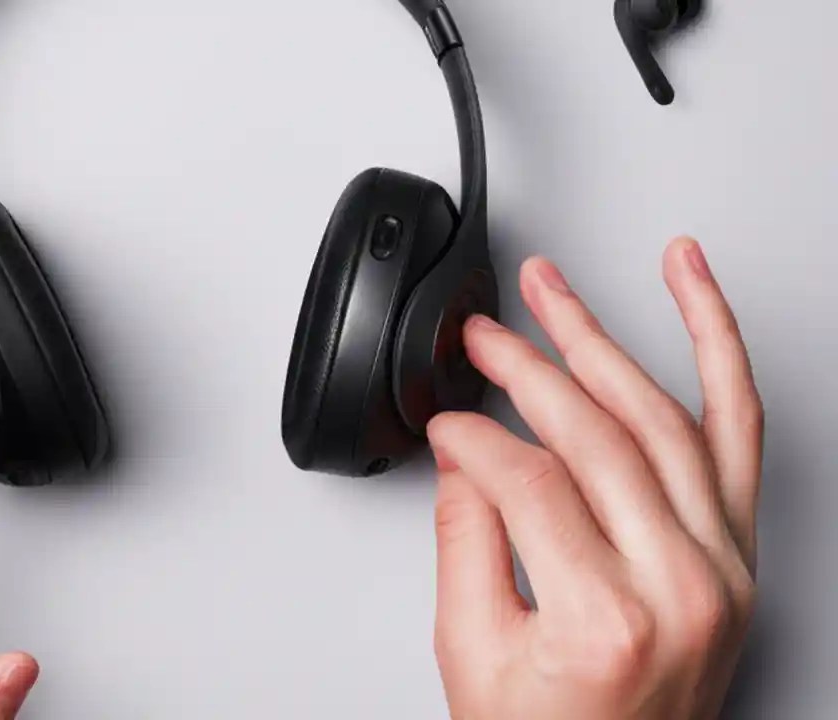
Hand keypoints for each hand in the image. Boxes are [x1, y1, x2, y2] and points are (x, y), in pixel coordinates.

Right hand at [429, 238, 761, 718]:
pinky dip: (719, 350)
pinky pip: (740, 432)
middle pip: (598, 435)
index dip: (473, 438)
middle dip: (528, 366)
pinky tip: (692, 290)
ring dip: (608, 336)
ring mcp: (724, 564)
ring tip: (559, 287)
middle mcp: (682, 585)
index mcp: (604, 617)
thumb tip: (463, 450)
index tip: (443, 423)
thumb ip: (464, 536)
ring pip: (668, 414)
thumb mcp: (473, 648)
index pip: (529, 481)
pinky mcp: (740, 552)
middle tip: (483, 332)